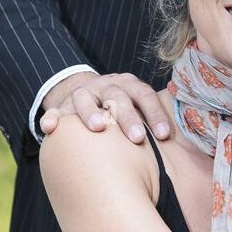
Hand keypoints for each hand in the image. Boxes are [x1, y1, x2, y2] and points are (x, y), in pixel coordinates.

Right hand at [39, 71, 171, 143]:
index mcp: (127, 85)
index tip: (164, 136)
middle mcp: (104, 86)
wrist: (83, 90)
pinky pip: (54, 111)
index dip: (155, 114)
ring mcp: (81, 93)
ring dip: (91, 112)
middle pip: (117, 97)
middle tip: (137, 138)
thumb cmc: (118, 108)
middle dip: (127, 117)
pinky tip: (49, 129)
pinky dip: (51, 118)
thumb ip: (151, 120)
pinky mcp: (61, 105)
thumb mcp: (135, 107)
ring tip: (98, 127)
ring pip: (84, 99)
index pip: (144, 95)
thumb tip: (183, 146)